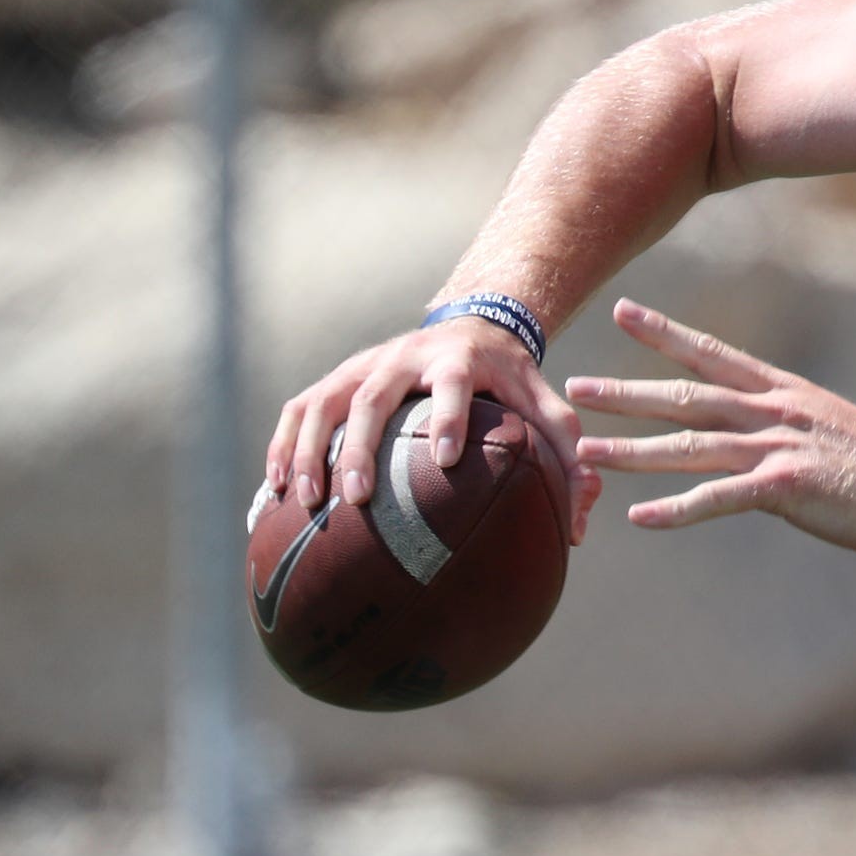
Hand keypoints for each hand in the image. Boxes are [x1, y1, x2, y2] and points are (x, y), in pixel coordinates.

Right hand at [265, 316, 602, 542]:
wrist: (471, 325)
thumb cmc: (511, 381)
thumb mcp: (546, 406)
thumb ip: (567, 457)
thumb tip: (579, 530)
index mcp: (460, 360)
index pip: (450, 383)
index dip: (447, 416)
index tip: (446, 459)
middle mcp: (405, 357)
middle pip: (374, 397)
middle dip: (361, 447)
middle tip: (358, 500)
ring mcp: (363, 366)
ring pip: (325, 403)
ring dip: (310, 451)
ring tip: (306, 502)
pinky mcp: (336, 379)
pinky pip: (299, 410)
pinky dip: (283, 446)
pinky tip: (276, 492)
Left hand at [565, 300, 855, 555]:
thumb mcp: (826, 429)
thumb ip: (783, 430)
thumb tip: (753, 442)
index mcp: (782, 393)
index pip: (713, 354)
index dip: (665, 333)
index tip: (623, 310)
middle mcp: (773, 412)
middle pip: (687, 397)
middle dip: (627, 393)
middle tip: (574, 386)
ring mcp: (778, 448)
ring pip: (690, 445)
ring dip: (632, 451)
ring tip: (584, 454)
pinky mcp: (785, 487)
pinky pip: (720, 498)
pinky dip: (678, 508)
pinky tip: (640, 517)